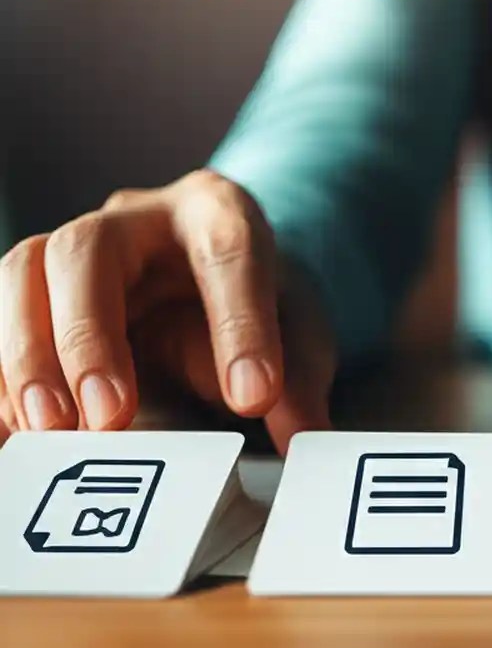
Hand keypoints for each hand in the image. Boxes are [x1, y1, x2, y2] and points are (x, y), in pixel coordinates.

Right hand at [0, 169, 334, 451]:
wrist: (214, 280)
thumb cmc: (258, 304)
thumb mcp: (299, 335)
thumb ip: (301, 382)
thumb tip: (306, 436)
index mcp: (217, 211)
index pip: (228, 252)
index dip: (239, 325)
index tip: (252, 399)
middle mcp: (135, 218)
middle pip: (87, 251)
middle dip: (89, 337)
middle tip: (107, 417)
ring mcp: (73, 246)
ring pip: (22, 274)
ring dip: (25, 358)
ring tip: (50, 430)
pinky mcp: (34, 287)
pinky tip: (13, 430)